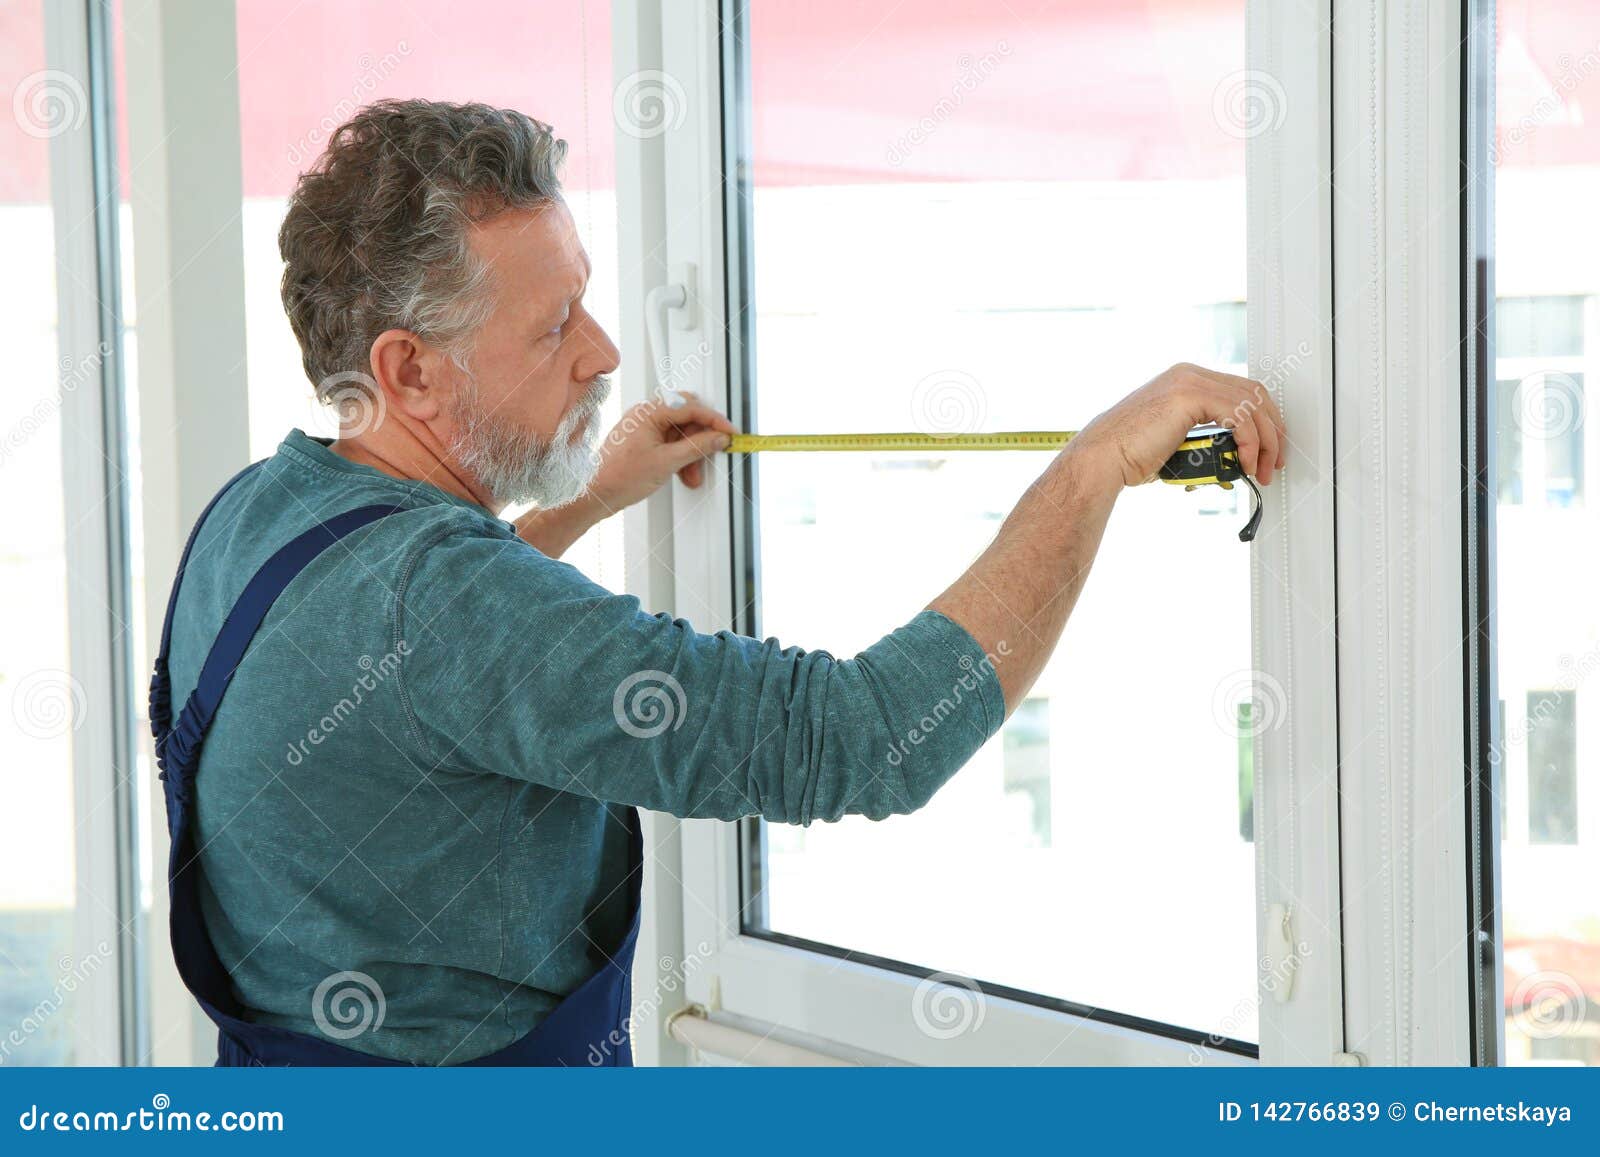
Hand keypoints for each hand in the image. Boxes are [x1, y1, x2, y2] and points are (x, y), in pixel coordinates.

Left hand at [588, 391, 735, 510]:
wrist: (596, 494)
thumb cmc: (619, 476)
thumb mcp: (667, 462)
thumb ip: (697, 447)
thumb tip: (718, 438)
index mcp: (649, 412)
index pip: (690, 408)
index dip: (714, 421)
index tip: (729, 432)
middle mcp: (645, 415)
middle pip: (687, 417)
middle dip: (701, 438)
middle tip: (714, 451)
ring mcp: (644, 427)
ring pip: (680, 432)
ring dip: (691, 452)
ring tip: (692, 474)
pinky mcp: (643, 441)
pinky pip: (669, 442)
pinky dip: (679, 456)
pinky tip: (682, 472)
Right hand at [1067, 363, 1285, 492]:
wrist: (1101, 459)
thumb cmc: (1129, 456)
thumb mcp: (1177, 444)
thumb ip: (1205, 443)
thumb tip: (1233, 462)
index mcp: (1185, 380)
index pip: (1242, 390)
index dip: (1263, 420)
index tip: (1268, 449)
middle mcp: (1189, 374)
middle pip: (1254, 393)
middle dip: (1271, 431)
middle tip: (1273, 462)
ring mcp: (1189, 381)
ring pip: (1251, 404)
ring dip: (1265, 442)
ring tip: (1260, 470)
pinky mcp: (1189, 395)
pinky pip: (1239, 416)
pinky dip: (1249, 443)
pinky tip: (1244, 463)